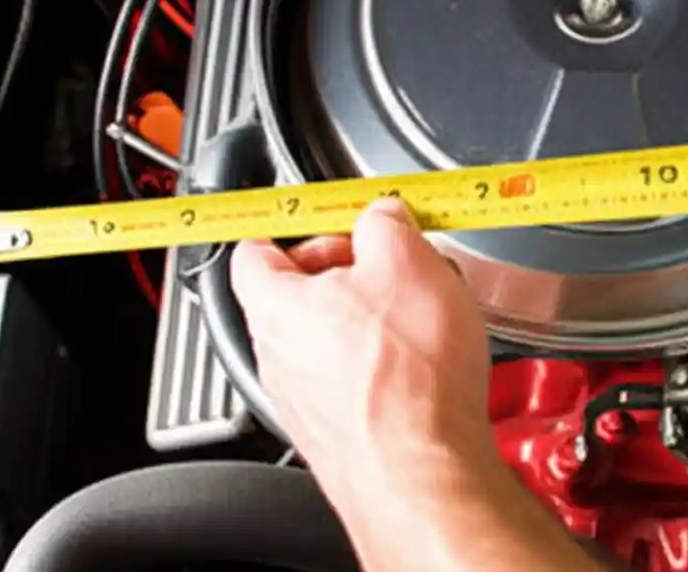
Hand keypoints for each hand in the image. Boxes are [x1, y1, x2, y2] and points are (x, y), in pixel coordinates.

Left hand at [230, 199, 608, 571]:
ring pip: (338, 341)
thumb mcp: (406, 260)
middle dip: (356, 274)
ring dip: (380, 323)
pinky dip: (392, 371)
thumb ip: (384, 222)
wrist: (424, 472)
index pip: (257, 248)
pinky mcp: (342, 435)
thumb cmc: (405, 381)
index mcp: (273, 304)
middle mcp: (277, 357)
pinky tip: (430, 371)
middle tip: (401, 267)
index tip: (338, 219)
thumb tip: (383, 216)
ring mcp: (306, 401)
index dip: (301, 225)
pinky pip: (361, 384)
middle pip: (305, 294)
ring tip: (427, 321)